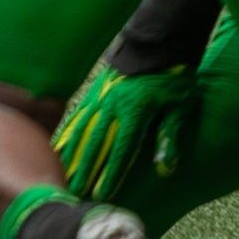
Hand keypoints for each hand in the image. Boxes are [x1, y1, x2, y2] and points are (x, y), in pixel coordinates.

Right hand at [52, 61, 198, 204]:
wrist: (158, 44)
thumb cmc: (173, 78)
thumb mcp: (180, 107)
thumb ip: (170, 136)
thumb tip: (165, 168)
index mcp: (135, 112)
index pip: (121, 149)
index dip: (111, 173)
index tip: (101, 194)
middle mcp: (113, 107)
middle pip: (96, 143)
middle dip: (85, 169)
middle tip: (74, 191)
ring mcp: (101, 98)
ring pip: (82, 130)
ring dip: (73, 153)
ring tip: (62, 173)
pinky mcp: (95, 92)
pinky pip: (78, 115)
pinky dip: (68, 132)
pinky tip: (58, 145)